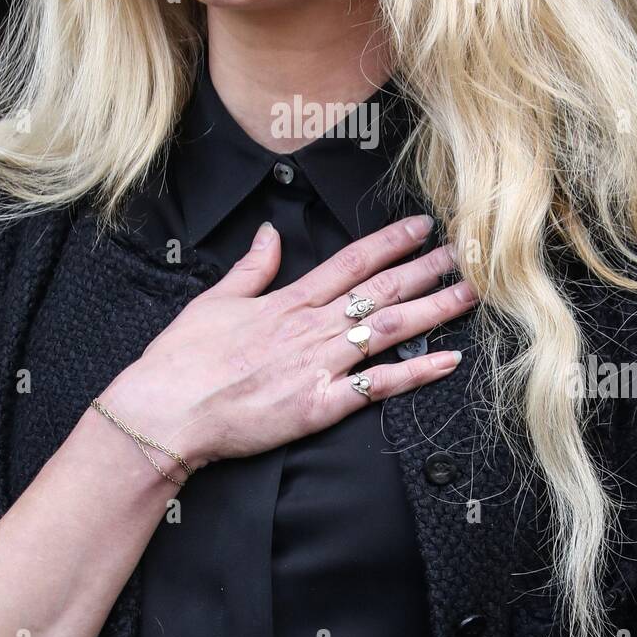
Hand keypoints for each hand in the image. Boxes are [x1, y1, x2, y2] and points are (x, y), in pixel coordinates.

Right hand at [98, 214, 475, 471]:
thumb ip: (251, 268)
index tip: (421, 226)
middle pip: (382, 290)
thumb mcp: (215, 301)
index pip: (351, 261)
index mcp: (288, 300)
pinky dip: (415, 373)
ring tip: (469, 294)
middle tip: (465, 254)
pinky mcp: (320, 405)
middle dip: (427, 269)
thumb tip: (270, 234)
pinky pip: (378, 387)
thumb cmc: (184, 360)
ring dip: (433, 309)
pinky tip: (448, 361)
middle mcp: (312, 327)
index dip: (391, 241)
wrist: (167, 410)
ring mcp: (319, 365)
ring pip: (389, 329)